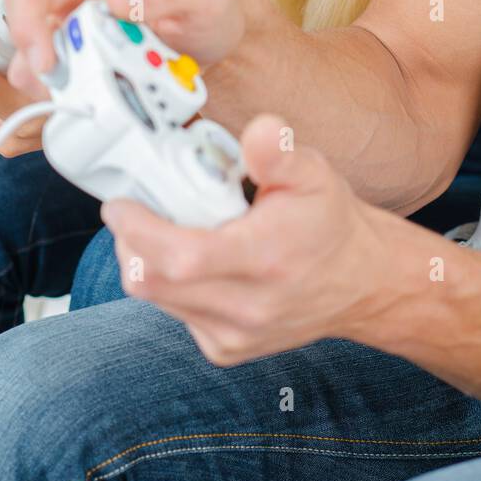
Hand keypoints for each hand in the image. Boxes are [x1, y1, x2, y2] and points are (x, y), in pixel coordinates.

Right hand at [3, 0, 246, 91]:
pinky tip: (105, 109)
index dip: (25, 24)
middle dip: (39, 72)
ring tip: (101, 103)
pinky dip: (75, 106)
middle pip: (22, 37)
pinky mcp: (87, 71)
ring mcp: (78, 41)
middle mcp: (75, 8)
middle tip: (74, 93)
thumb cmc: (204, 6)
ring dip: (59, 93)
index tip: (47, 61)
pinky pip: (62, 91)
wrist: (218, 36)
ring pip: (36, 71)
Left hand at [101, 113, 397, 363]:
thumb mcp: (312, 173)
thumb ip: (278, 152)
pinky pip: (174, 314)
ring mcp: (235, 335)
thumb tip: (259, 130)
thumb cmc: (328, 222)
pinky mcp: (226, 350)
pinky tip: (192, 263)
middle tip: (133, 211)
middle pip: (153, 282)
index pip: (182, 256)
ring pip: (156, 299)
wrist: (361, 281)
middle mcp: (249, 306)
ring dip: (147, 262)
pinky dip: (169, 285)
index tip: (120, 205)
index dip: (138, 230)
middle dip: (129, 242)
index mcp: (266, 258)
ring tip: (166, 229)